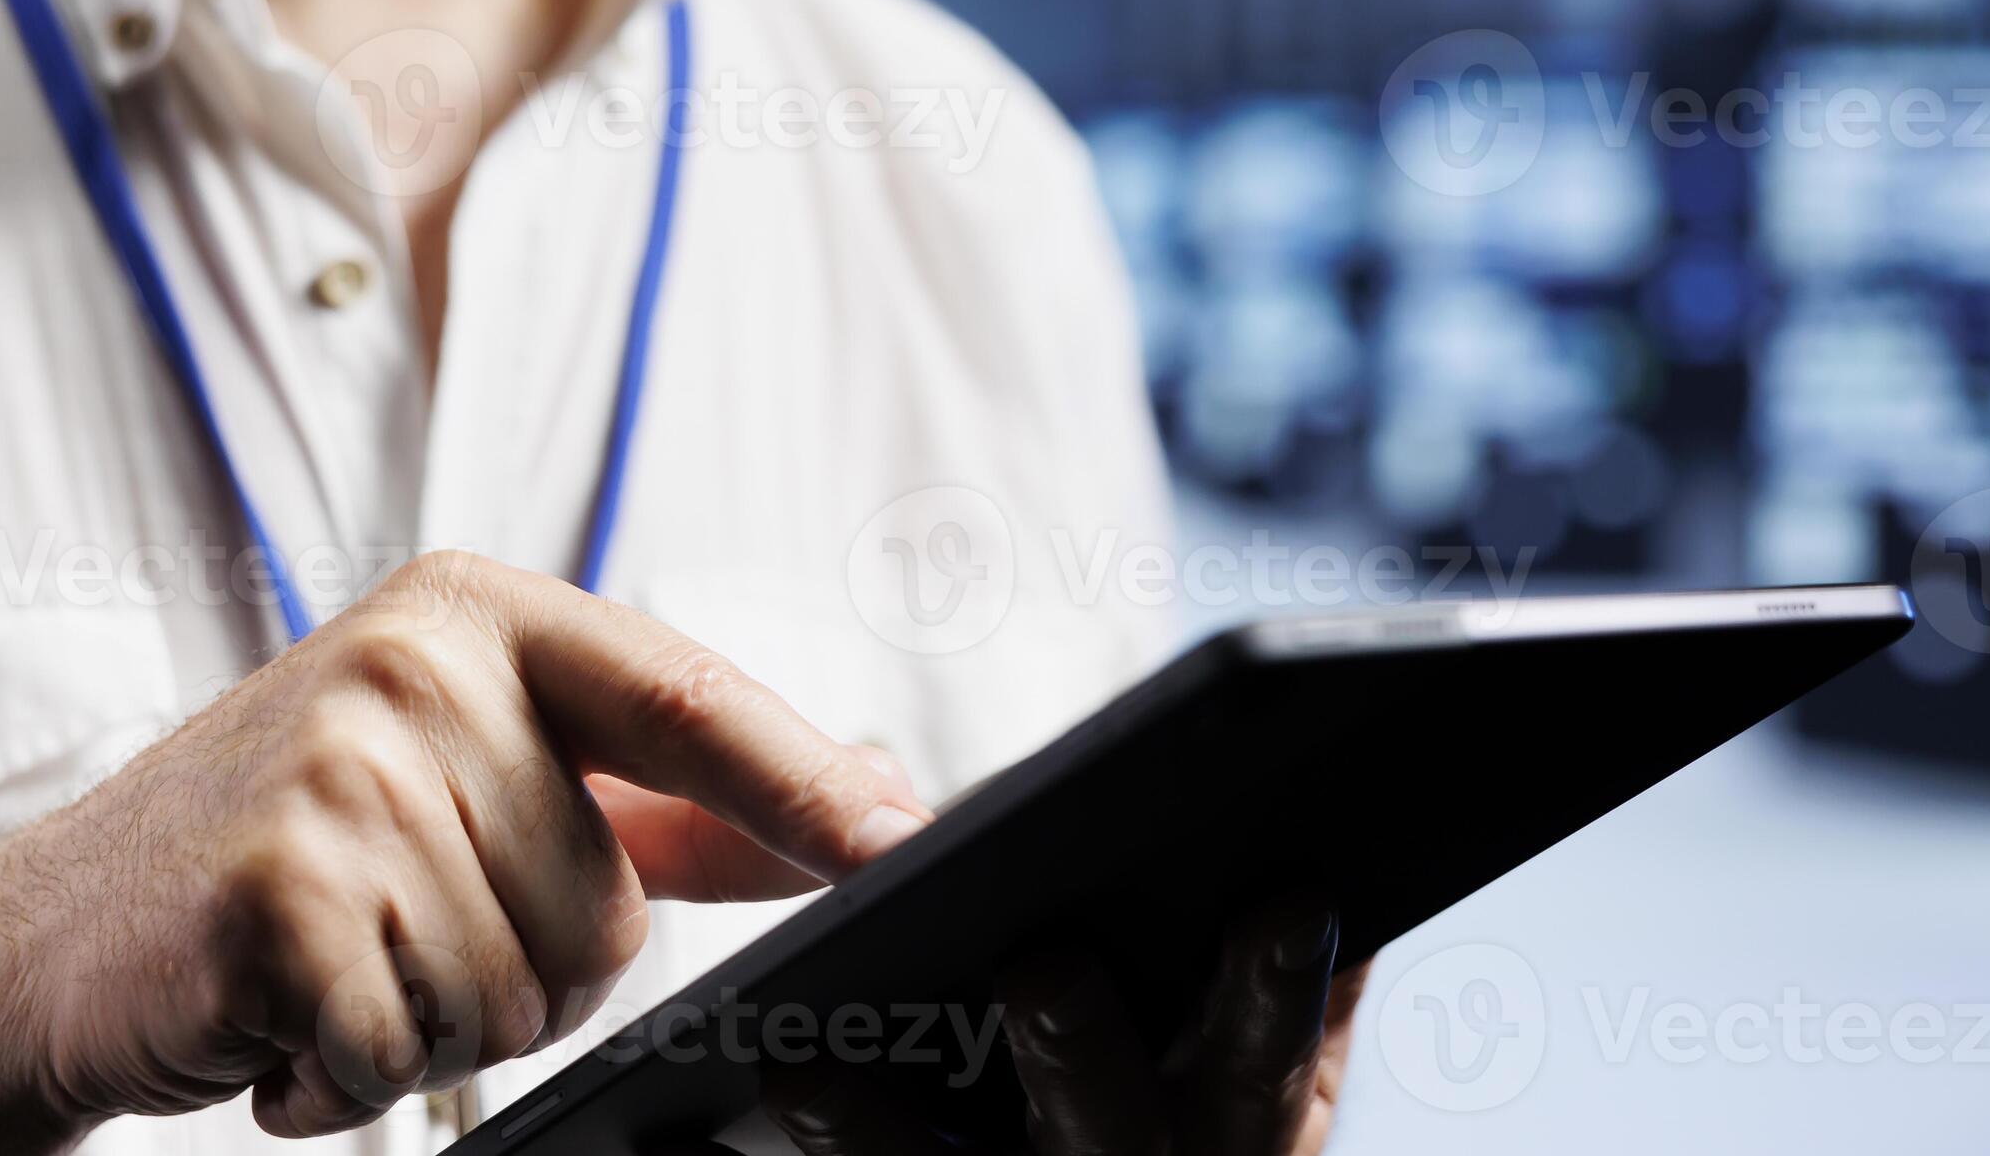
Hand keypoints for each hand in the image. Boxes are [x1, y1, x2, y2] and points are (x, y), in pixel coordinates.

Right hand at [0, 551, 927, 1137]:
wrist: (41, 941)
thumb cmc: (283, 851)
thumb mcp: (474, 770)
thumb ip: (669, 792)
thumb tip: (862, 789)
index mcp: (481, 614)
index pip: (687, 702)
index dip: (806, 781)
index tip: (908, 834)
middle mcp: (416, 665)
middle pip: (607, 910)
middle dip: (518, 969)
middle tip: (389, 924)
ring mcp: (341, 769)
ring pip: (519, 993)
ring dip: (430, 1026)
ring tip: (329, 962)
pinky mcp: (275, 892)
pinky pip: (409, 1052)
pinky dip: (345, 1076)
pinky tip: (272, 1014)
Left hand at [765, 906, 1368, 1155]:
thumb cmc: (1189, 1116)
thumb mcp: (1255, 1069)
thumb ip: (1286, 986)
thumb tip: (1312, 861)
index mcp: (1234, 1127)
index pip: (1267, 1061)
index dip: (1276, 991)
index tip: (1284, 897)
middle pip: (1112, 1139)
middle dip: (1080, 1056)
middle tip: (1044, 968)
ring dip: (876, 1133)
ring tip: (810, 1061)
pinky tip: (677, 1136)